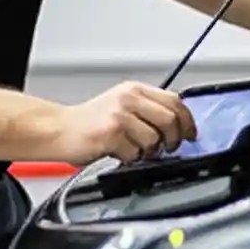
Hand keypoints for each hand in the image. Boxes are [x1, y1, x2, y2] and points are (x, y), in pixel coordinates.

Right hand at [53, 81, 197, 165]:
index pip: (175, 101)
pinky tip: (119, 152)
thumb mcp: (121, 105)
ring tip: (134, 150)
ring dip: (148, 152)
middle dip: (173, 140)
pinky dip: (130, 158)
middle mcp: (128, 98)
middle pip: (170, 120)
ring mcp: (119, 115)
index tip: (190, 134)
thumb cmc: (89, 122)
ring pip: (154, 139)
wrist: (60, 129)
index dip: (188, 121)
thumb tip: (180, 124)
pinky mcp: (111, 134)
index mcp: (134, 89)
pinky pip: (135, 153)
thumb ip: (148, 109)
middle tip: (166, 148)